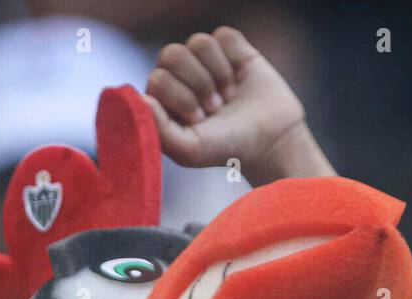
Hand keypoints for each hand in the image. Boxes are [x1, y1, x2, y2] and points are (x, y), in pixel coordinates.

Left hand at [142, 27, 333, 185]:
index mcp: (163, 98)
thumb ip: (158, 128)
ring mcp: (205, 60)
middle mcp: (180, 75)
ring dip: (218, 74)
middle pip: (172, 54)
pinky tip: (241, 78)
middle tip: (216, 107)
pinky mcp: (232, 48)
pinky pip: (224, 35)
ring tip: (229, 96)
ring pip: (199, 42)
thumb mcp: (189, 149)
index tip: (201, 119)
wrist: (272, 141)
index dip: (181, 98)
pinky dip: (236, 58)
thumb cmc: (227, 148)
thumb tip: (139, 98)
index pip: (158, 79)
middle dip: (199, 84)